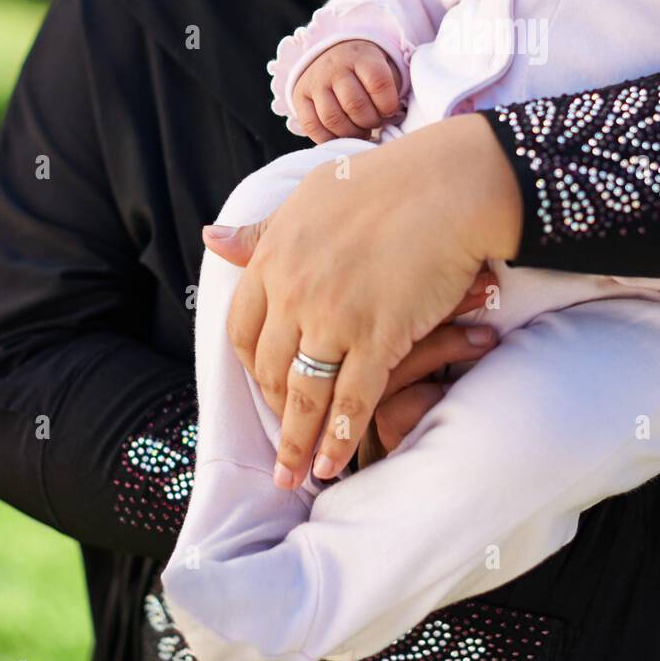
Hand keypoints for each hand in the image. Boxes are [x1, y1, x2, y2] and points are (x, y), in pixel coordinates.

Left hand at [201, 115, 521, 487]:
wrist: (448, 184)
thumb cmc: (385, 182)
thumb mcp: (310, 197)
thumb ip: (263, 230)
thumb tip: (211, 239)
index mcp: (274, 257)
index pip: (243, 328)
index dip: (251, 365)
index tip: (263, 385)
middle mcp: (294, 291)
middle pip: (270, 369)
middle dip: (273, 410)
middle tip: (280, 437)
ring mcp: (334, 317)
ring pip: (305, 395)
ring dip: (296, 444)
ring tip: (292, 477)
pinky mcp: (378, 337)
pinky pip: (352, 401)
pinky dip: (339, 440)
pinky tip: (331, 465)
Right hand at [292, 39, 402, 142]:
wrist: (333, 55)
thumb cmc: (367, 70)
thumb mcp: (384, 67)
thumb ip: (392, 89)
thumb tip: (394, 119)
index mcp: (361, 56)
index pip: (378, 82)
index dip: (388, 104)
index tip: (390, 110)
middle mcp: (335, 67)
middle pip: (354, 104)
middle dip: (370, 121)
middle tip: (374, 122)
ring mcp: (315, 82)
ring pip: (332, 118)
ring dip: (351, 133)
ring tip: (361, 131)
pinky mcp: (300, 97)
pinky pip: (311, 126)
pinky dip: (328, 139)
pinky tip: (341, 136)